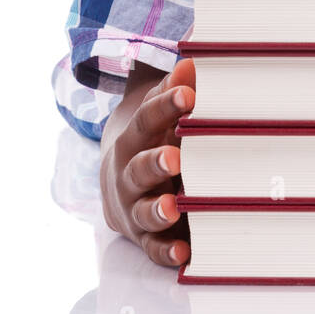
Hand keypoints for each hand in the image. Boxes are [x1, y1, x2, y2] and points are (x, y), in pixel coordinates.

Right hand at [99, 57, 195, 266]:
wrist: (121, 189)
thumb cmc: (153, 142)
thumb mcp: (161, 115)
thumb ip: (176, 90)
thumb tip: (194, 60)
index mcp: (137, 138)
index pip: (147, 119)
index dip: (166, 106)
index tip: (188, 94)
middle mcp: (130, 175)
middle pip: (139, 168)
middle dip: (156, 162)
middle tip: (175, 157)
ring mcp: (136, 208)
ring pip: (143, 211)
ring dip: (158, 210)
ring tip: (172, 208)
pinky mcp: (147, 238)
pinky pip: (155, 248)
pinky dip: (167, 252)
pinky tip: (184, 253)